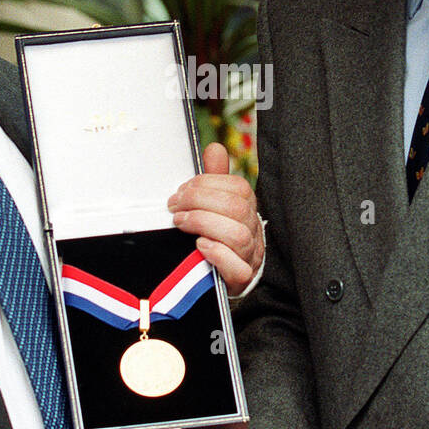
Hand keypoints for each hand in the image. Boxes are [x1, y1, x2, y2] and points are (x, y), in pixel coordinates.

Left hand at [168, 142, 263, 294]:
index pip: (238, 188)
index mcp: (248, 209)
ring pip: (238, 235)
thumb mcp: (214, 206)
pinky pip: (238, 268)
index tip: (180, 192)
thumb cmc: (215, 237)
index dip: (207, 185)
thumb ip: (214, 180)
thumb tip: (214, 148)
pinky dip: (217, 254)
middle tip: (175, 207)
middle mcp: (253, 231)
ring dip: (204, 224)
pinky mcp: (240, 280)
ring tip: (181, 224)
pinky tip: (199, 246)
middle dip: (200, 202)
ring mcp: (250, 257)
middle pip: (237, 209)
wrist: (218, 278)